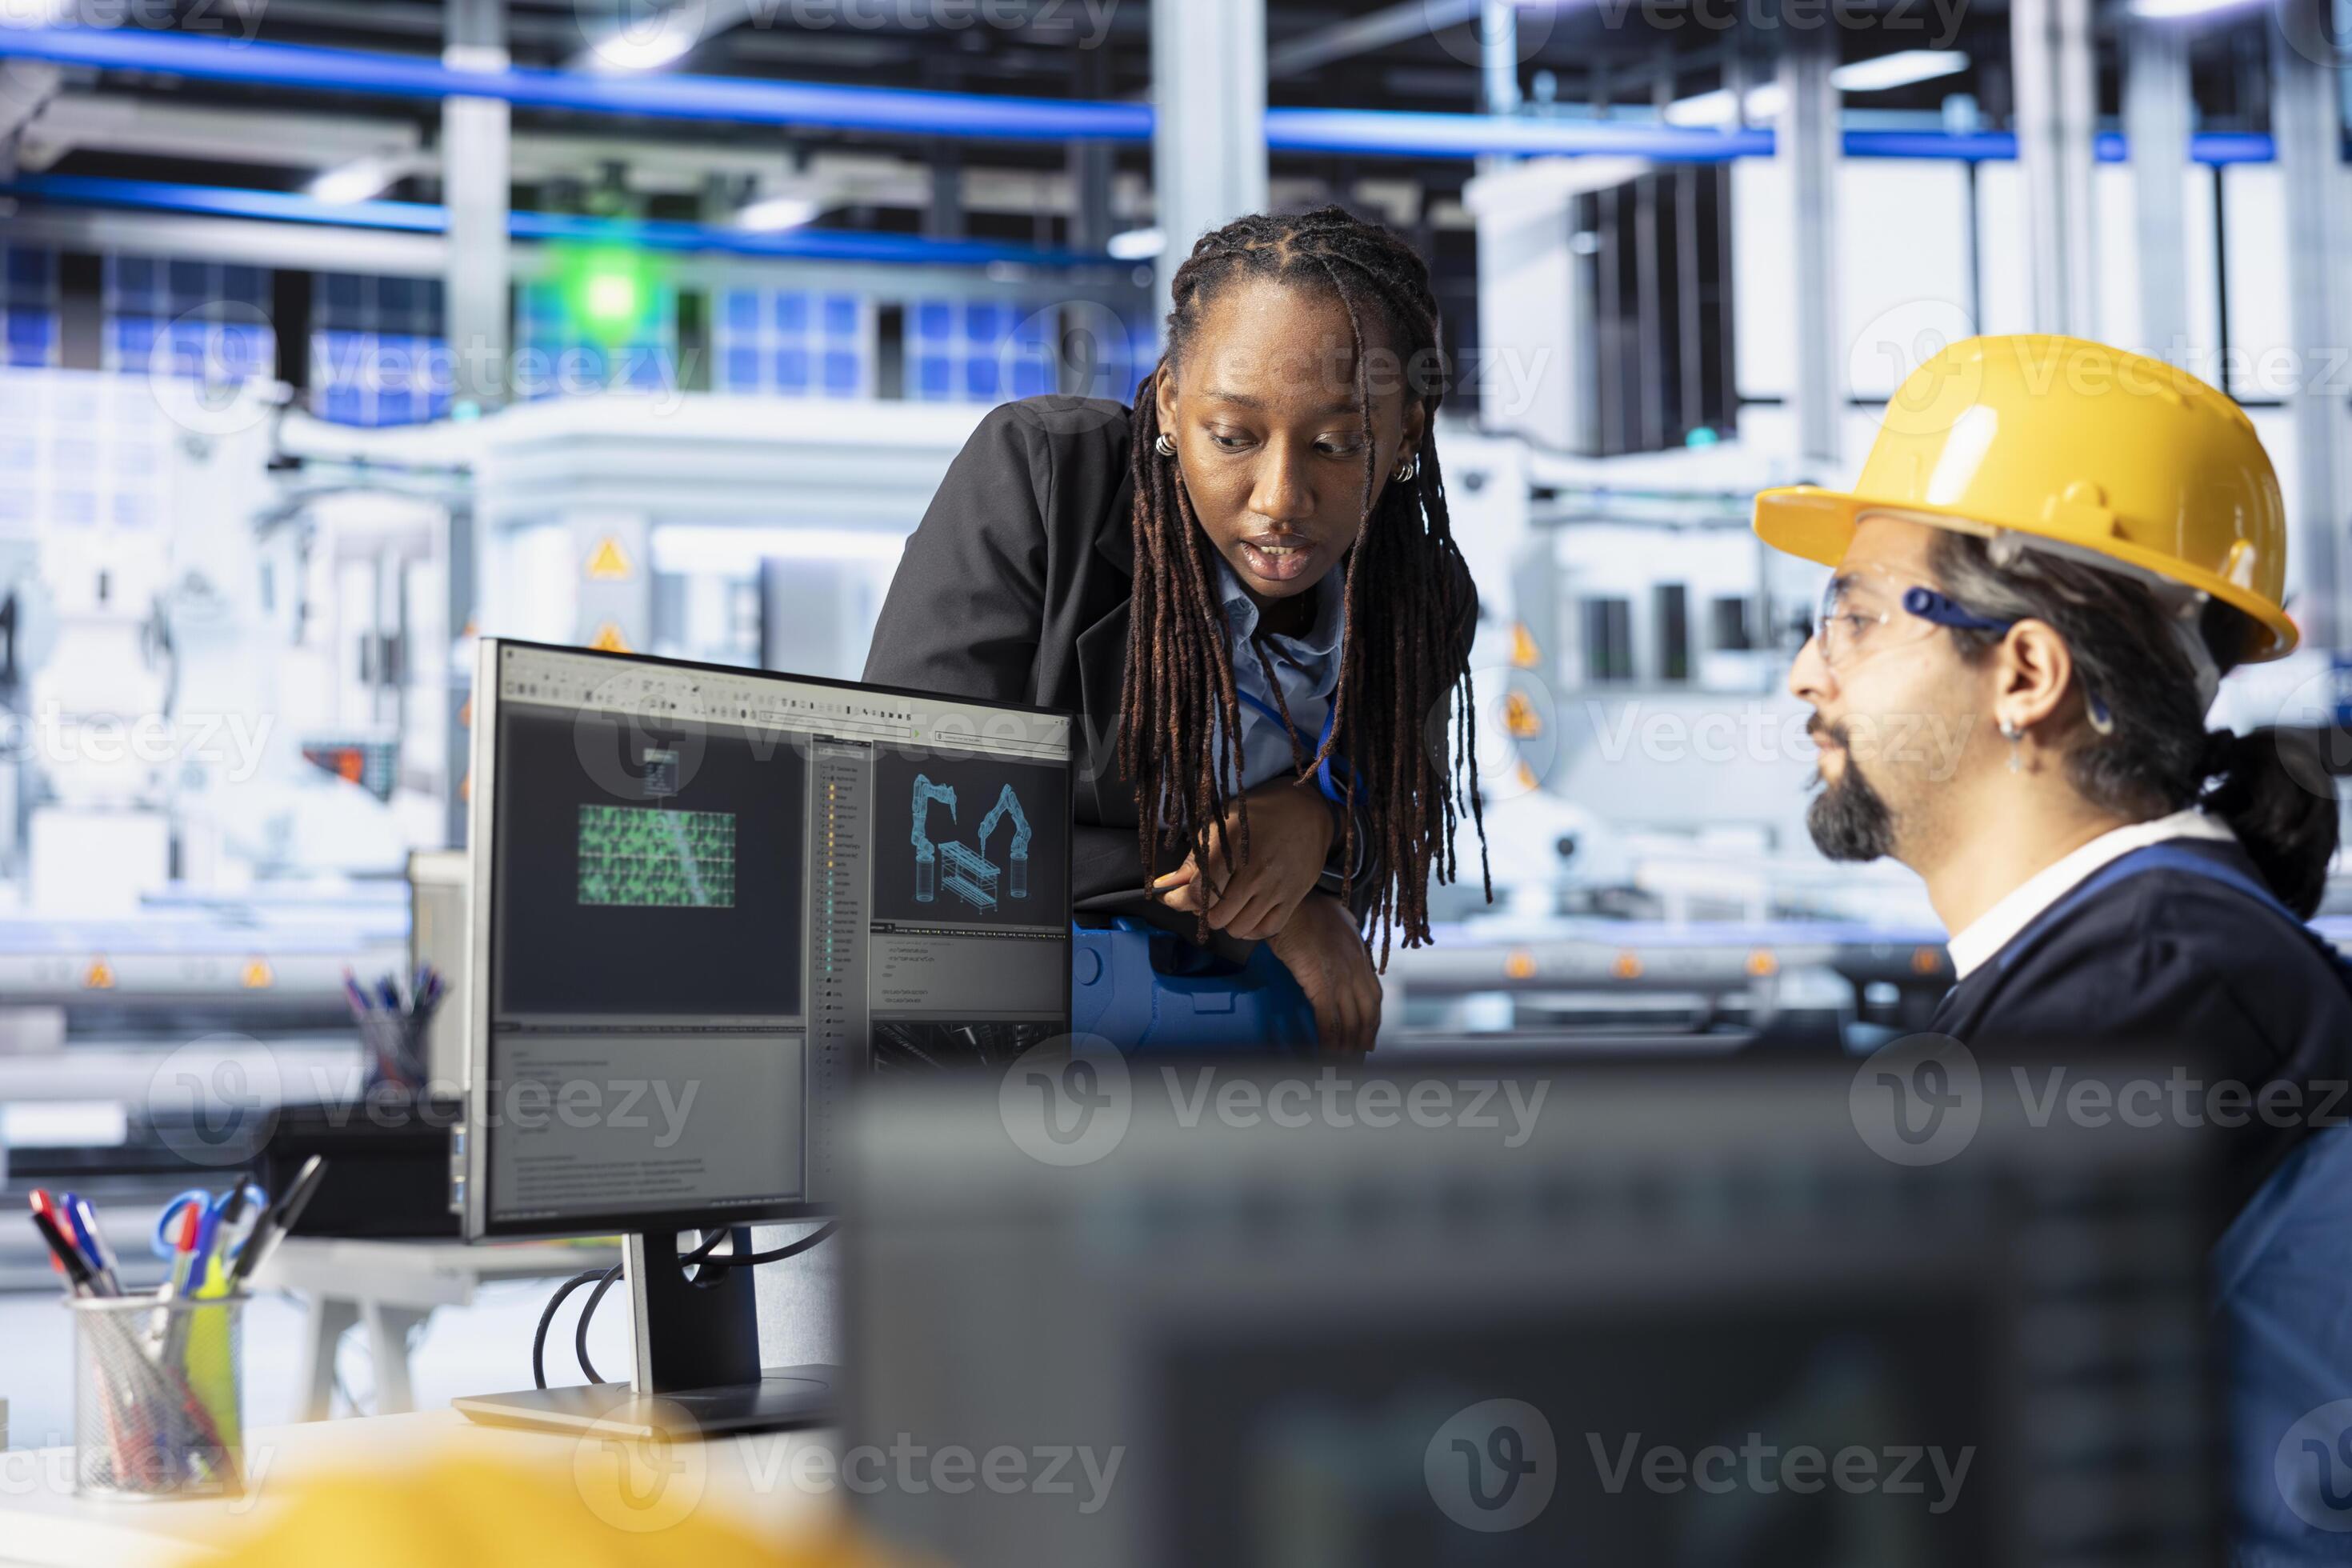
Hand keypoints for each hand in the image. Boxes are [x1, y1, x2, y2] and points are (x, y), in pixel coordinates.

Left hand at [1151, 778, 1335, 942]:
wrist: (1307, 809)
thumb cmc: (1258, 814)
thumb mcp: (1221, 825)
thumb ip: (1194, 858)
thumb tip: (1168, 885)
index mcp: (1231, 849)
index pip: (1196, 893)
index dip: (1177, 901)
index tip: (1171, 897)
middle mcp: (1255, 872)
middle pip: (1216, 917)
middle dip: (1202, 911)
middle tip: (1203, 898)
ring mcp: (1276, 887)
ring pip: (1238, 928)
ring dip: (1226, 921)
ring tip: (1226, 904)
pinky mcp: (1294, 896)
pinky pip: (1266, 929)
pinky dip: (1251, 929)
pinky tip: (1246, 914)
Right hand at [1266, 893, 1381, 1051]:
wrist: (1288, 902)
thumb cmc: (1304, 908)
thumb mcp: (1335, 919)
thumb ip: (1344, 930)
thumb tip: (1345, 928)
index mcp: (1360, 956)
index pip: (1374, 997)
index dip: (1372, 1022)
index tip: (1368, 1041)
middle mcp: (1356, 968)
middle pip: (1368, 1014)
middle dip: (1363, 1041)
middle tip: (1356, 1061)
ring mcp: (1340, 976)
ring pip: (1351, 1021)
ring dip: (1347, 1047)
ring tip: (1340, 1064)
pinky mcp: (1321, 982)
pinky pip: (1329, 1019)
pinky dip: (1329, 1039)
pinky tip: (1323, 1052)